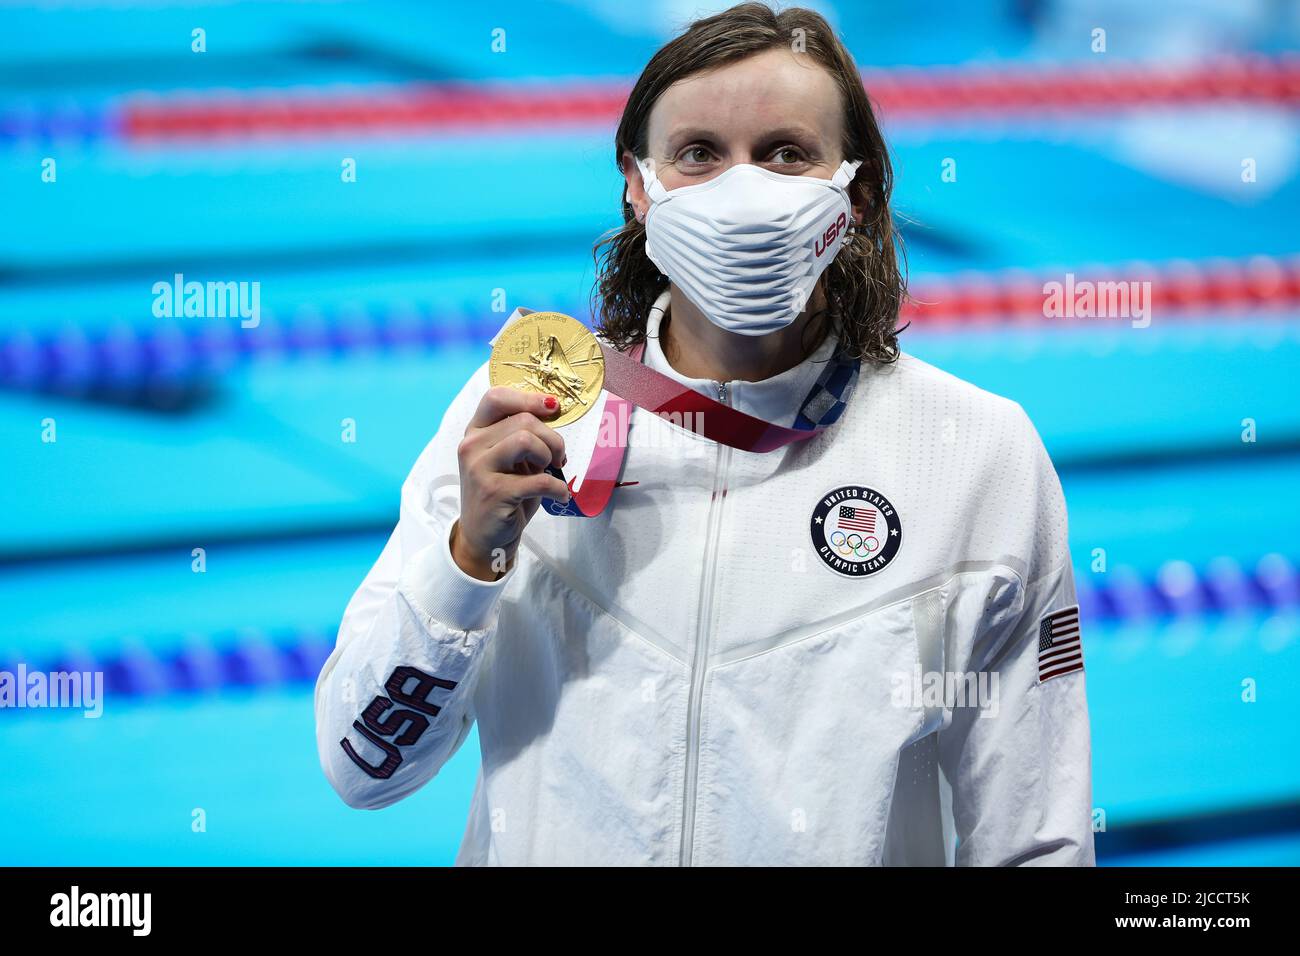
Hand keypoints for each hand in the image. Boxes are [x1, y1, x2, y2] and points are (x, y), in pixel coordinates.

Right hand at [451, 388, 568, 580]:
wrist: (485, 538)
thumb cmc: (504, 494)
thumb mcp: (510, 460)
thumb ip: (522, 436)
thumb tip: (552, 410)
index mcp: (476, 432)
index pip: (496, 397)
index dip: (528, 398)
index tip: (552, 408)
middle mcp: (471, 446)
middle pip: (523, 420)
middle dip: (551, 438)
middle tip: (557, 459)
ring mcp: (479, 468)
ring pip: (526, 440)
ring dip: (549, 456)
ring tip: (552, 472)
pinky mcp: (493, 492)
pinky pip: (538, 480)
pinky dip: (557, 488)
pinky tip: (559, 495)